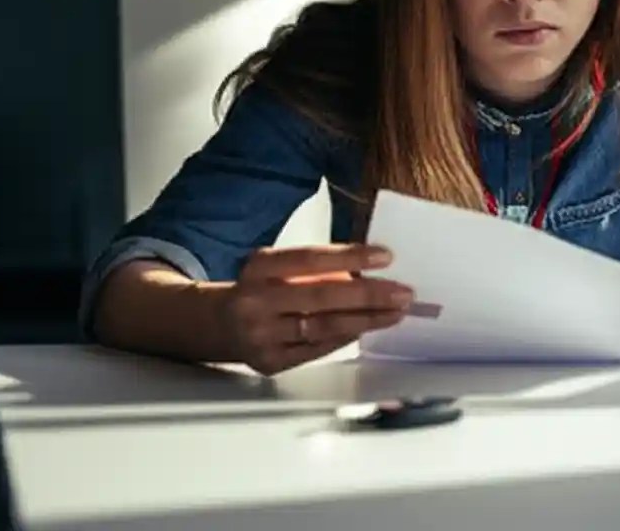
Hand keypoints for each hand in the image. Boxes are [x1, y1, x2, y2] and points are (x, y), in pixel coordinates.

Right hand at [213, 244, 412, 374]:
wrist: (216, 324)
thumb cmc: (260, 288)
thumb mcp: (275, 267)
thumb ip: (314, 267)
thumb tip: (372, 268)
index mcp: (259, 268)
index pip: (309, 258)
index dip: (349, 256)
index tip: (386, 256)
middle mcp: (256, 301)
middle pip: (321, 297)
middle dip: (369, 295)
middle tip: (403, 293)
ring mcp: (261, 336)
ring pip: (324, 327)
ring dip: (367, 320)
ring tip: (396, 312)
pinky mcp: (270, 362)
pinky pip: (318, 349)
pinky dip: (347, 337)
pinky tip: (368, 327)